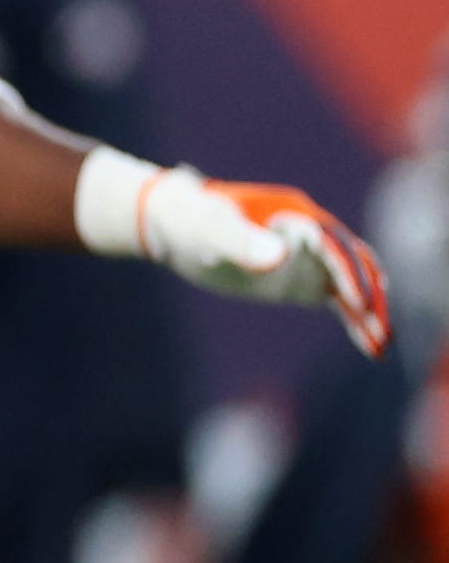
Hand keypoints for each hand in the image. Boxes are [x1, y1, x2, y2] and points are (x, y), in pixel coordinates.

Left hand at [128, 167, 391, 357]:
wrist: (180, 226)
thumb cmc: (193, 221)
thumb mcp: (209, 231)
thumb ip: (240, 240)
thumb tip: (281, 255)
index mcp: (292, 215)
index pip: (330, 244)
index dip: (346, 272)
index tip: (356, 302)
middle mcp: (309, 233)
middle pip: (353, 263)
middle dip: (369, 296)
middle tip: (380, 331)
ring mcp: (308, 256)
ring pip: (351, 282)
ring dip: (369, 311)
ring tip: (382, 347)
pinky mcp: (301, 277)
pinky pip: (336, 296)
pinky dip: (353, 318)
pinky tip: (369, 345)